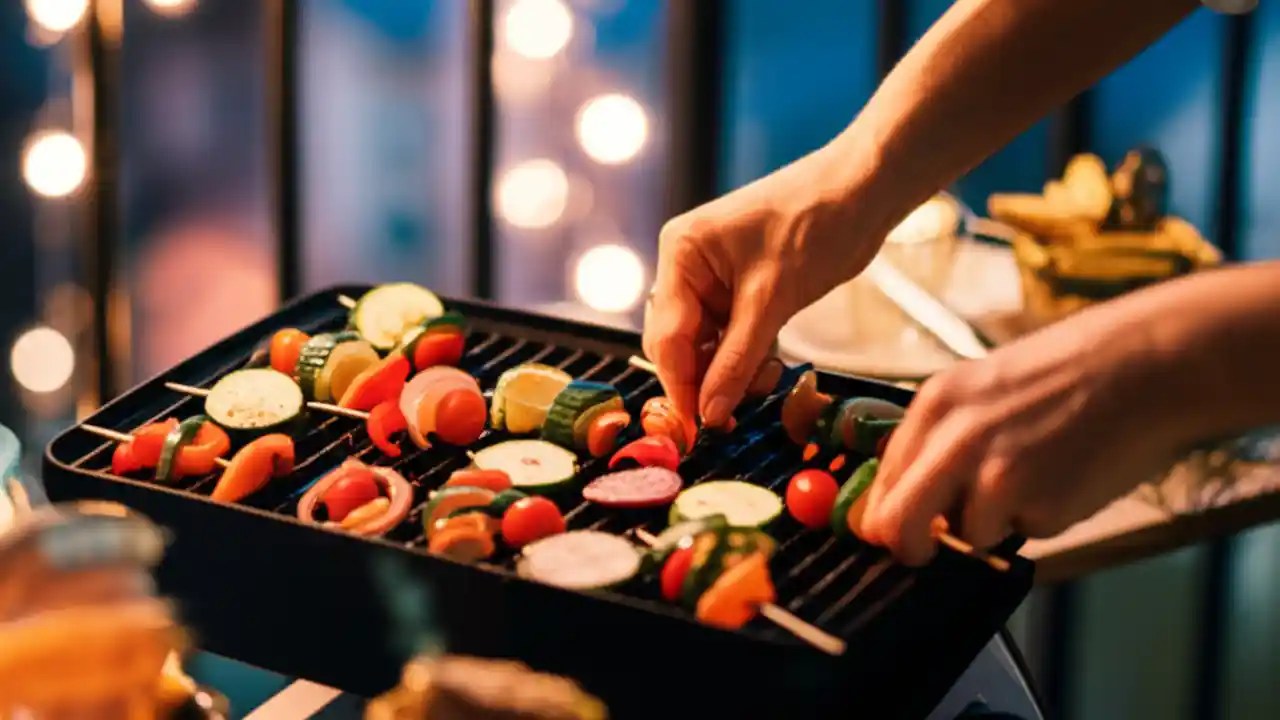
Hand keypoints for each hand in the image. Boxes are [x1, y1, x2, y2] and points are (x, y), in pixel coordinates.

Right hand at [643, 145, 892, 428]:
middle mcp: (688, 265)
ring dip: (730, 373)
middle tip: (727, 420)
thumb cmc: (816, 223)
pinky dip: (747, 359)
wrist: (865, 191)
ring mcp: (714, 279)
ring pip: (707, 347)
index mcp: (681, 252)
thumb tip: (709, 413)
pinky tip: (771, 366)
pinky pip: (731, 339)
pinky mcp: (743, 291)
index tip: (693, 430)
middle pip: (680, 344)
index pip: (668, 335)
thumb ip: (736, 359)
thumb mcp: (773, 298)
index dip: (680, 386)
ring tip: (764, 381)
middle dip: (705, 380)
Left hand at [859, 302, 1188, 565]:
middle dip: (907, 549)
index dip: (885, 513)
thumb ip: (943, 436)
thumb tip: (913, 495)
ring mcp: (992, 475)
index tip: (896, 529)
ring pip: (964, 536)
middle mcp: (951, 440)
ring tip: (1034, 481)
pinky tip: (1066, 479)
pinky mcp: (1035, 504)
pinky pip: (1022, 535)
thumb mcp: (982, 387)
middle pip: (894, 525)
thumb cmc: (1069, 374)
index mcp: (933, 405)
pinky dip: (1040, 521)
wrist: (1144, 365)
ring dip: (992, 526)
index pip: (881, 479)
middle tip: (925, 553)